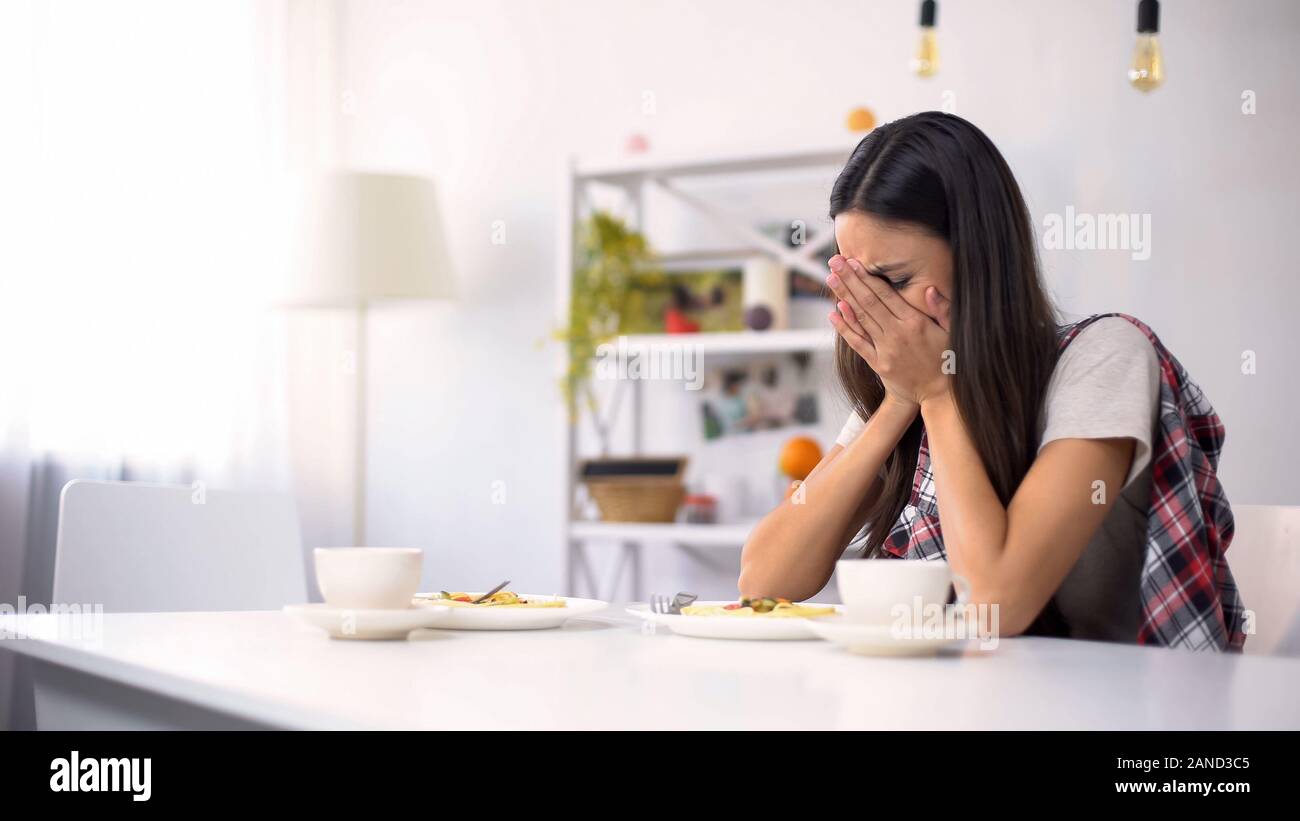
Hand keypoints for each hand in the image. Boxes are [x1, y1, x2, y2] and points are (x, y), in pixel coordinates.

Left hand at [825, 255, 952, 406]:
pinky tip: (834, 313)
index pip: (885, 294)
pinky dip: (845, 328)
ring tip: (831, 278)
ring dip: (844, 297)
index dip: (867, 277)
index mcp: (915, 322)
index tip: (854, 262)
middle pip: (868, 302)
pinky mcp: (878, 363)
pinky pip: (858, 343)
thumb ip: (943, 309)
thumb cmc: (949, 359)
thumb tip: (929, 289)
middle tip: (835, 261)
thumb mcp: (953, 332)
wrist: (939, 393)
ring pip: (860, 318)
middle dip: (850, 280)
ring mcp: (885, 349)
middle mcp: (897, 334)